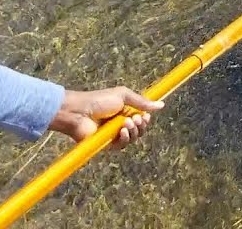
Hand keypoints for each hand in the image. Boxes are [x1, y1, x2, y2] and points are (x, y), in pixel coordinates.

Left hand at [48, 86, 163, 149]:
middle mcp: (120, 123)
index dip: (145, 119)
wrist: (80, 112)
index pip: (142, 118)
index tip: (145, 115)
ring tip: (126, 124)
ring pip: (133, 138)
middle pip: (139, 130)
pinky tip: (122, 131)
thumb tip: (162, 105)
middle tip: (137, 119)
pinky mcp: (107, 144)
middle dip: (141, 125)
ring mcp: (114, 134)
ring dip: (133, 132)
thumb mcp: (123, 96)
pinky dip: (125, 139)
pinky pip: (122, 146)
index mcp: (124, 111)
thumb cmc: (99, 100)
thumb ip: (142, 102)